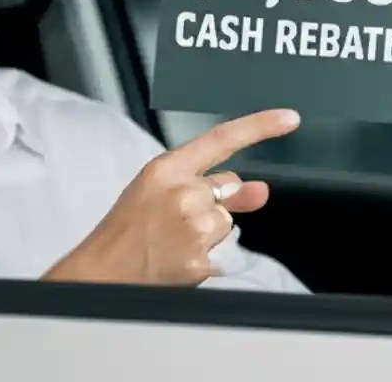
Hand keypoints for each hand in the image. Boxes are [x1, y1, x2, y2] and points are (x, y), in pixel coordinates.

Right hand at [43, 108, 299, 285]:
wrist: (102, 272)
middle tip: (176, 217)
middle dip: (213, 201)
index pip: (222, 139)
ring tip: (173, 239)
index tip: (288, 119)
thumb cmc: (125, 228)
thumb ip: (211, 184)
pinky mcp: (199, 260)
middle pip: (228, 188)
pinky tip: (176, 257)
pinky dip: (203, 258)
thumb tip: (260, 189)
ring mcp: (193, 227)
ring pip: (226, 223)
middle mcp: (183, 193)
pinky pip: (219, 254)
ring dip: (209, 232)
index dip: (260, 126)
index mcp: (167, 169)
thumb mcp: (157, 191)